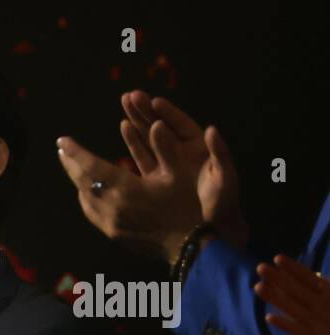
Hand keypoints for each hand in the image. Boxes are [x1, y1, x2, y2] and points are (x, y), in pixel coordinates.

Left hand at [57, 93, 208, 261]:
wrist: (186, 245)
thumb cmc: (185, 206)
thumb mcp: (179, 174)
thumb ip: (165, 148)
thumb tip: (154, 124)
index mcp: (126, 189)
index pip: (92, 167)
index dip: (76, 152)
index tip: (62, 141)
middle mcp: (111, 206)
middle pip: (83, 182)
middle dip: (71, 164)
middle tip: (62, 150)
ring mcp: (109, 222)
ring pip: (84, 197)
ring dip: (77, 180)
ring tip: (73, 166)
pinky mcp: (111, 233)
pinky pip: (91, 211)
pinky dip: (86, 196)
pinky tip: (87, 190)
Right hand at [119, 91, 246, 246]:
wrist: (210, 228)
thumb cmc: (222, 202)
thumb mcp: (224, 177)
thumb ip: (219, 153)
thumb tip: (211, 130)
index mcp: (199, 149)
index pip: (182, 125)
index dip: (168, 113)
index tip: (155, 101)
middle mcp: (181, 153)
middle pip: (161, 126)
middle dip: (147, 110)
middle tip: (130, 95)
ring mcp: (166, 165)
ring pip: (149, 138)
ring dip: (137, 121)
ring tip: (123, 103)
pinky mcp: (154, 179)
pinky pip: (141, 156)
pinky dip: (132, 142)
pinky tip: (123, 127)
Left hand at [256, 255, 329, 334]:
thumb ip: (319, 287)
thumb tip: (306, 275)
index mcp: (328, 292)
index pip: (308, 278)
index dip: (293, 268)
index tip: (277, 258)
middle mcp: (321, 304)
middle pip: (296, 289)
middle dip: (279, 278)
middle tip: (260, 267)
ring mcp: (316, 320)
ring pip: (292, 307)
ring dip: (275, 297)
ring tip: (257, 287)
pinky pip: (296, 330)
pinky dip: (284, 324)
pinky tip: (269, 318)